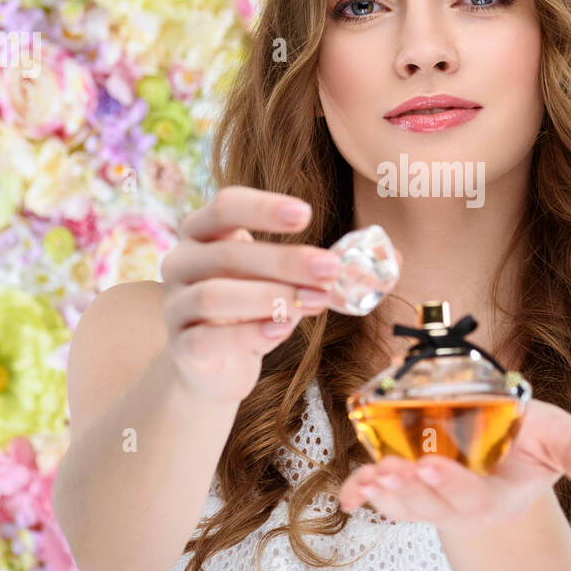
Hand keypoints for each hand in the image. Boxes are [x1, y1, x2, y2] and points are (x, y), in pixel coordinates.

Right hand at [159, 185, 341, 404]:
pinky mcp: (181, 346)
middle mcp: (182, 261)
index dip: (264, 207)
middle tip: (330, 269)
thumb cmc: (255, 310)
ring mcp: (176, 304)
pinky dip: (249, 333)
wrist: (213, 366)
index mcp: (204, 232)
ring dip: (272, 297)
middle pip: (231, 252)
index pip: (225, 205)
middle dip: (286, 260)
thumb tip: (393, 259)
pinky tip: (281, 329)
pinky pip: (210, 337)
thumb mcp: (287, 281)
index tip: (306, 215)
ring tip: (315, 302)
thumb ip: (327, 267)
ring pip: (217, 295)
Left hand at [337, 398, 570, 535]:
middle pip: (432, 506)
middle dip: (412, 490)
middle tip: (395, 469)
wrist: (497, 438)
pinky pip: (376, 496)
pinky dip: (359, 494)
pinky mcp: (403, 482)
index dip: (453, 486)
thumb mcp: (557, 436)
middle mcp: (458, 502)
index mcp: (497, 496)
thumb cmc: (527, 440)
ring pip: (402, 502)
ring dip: (385, 490)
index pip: (475, 499)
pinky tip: (350, 493)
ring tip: (374, 473)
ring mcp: (427, 496)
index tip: (432, 466)